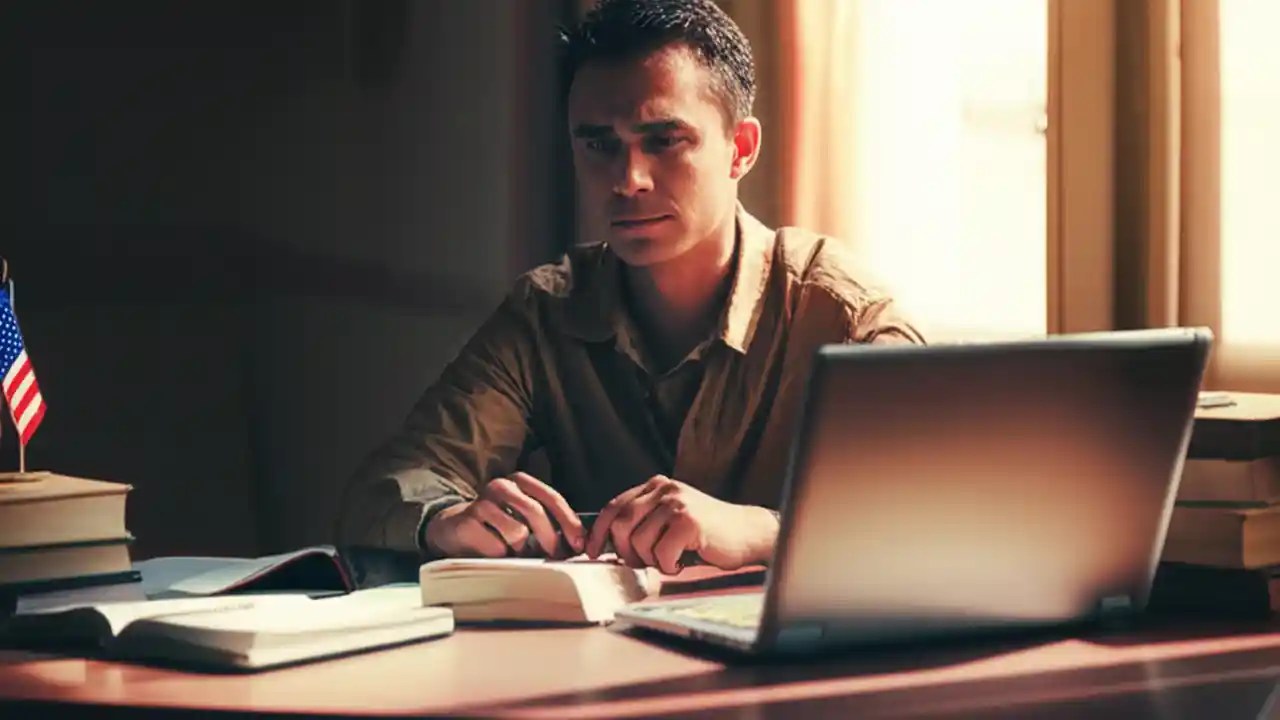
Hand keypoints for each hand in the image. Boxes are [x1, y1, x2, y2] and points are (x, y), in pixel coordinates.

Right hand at [424, 472, 584, 558]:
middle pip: (536, 512)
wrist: (455, 528)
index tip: (579, 544)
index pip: (551, 497)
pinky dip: (501, 556)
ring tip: (516, 553)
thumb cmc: (499, 526)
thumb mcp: (525, 519)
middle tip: (555, 557)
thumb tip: (578, 544)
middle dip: (551, 539)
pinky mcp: (468, 521)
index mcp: (521, 482)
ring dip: (522, 550)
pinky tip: (494, 553)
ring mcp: (483, 502)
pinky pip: (496, 547)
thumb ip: (550, 524)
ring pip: (517, 532)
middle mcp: (502, 486)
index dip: (568, 522)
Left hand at [585, 475, 778, 573]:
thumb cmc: (707, 535)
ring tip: (671, 559)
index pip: (613, 507)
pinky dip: (668, 566)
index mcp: (656, 486)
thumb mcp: (670, 520)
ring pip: (639, 542)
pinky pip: (661, 553)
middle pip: (621, 524)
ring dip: (651, 561)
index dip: (599, 533)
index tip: (592, 553)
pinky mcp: (689, 521)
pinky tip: (683, 562)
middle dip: (625, 552)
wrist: (750, 535)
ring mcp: (677, 503)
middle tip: (644, 563)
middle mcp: (664, 489)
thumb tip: (606, 545)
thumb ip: (643, 522)